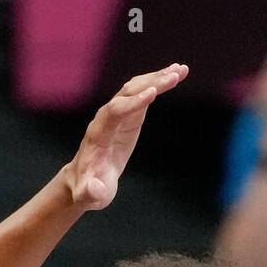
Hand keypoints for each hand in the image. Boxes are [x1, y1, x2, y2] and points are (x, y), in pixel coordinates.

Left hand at [65, 63, 188, 210]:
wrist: (84, 180)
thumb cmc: (89, 189)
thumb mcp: (89, 196)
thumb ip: (90, 192)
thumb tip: (93, 189)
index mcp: (98, 135)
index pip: (115, 112)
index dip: (133, 102)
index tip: (153, 92)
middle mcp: (106, 118)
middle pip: (128, 93)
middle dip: (151, 83)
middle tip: (175, 75)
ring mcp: (117, 113)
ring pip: (136, 88)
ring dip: (157, 78)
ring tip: (181, 70)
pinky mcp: (127, 115)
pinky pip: (142, 94)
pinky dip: (158, 83)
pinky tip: (176, 76)